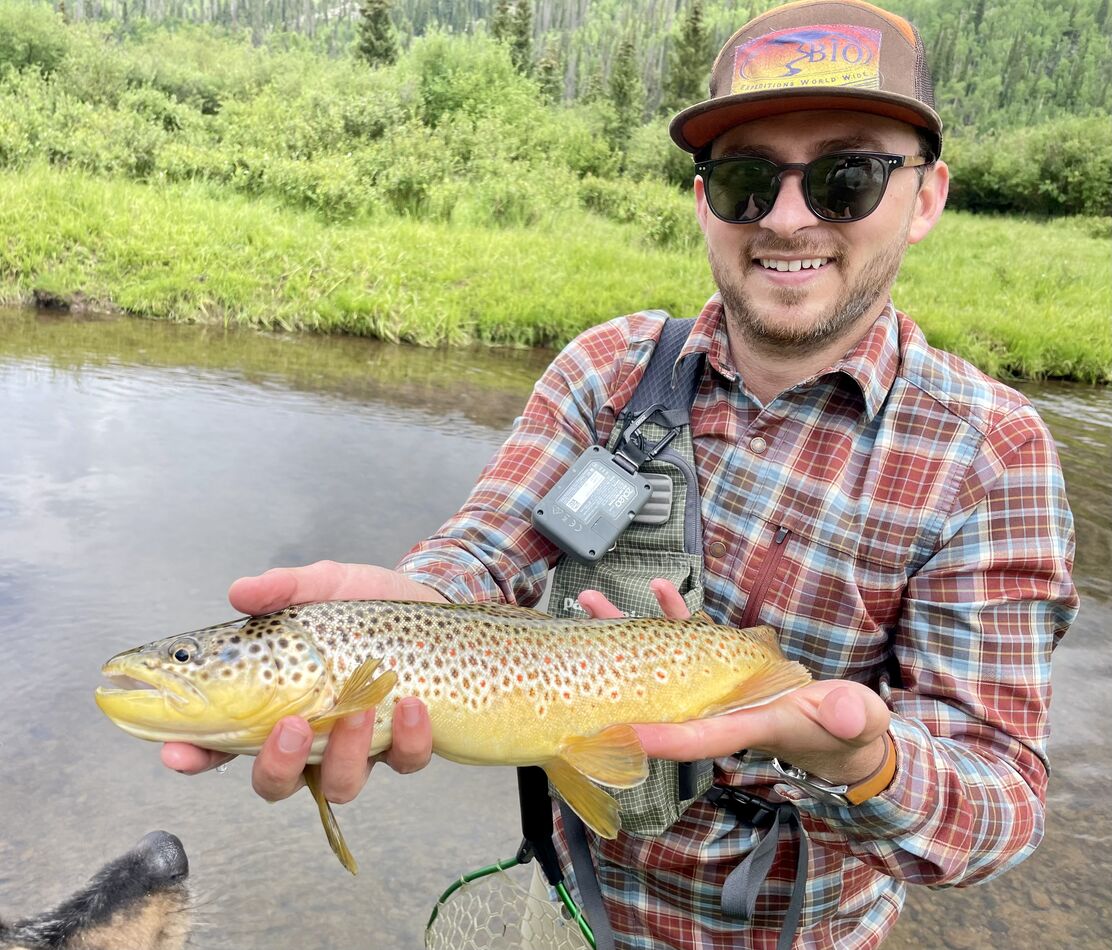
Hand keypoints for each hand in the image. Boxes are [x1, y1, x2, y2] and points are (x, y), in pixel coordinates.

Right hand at [160, 560, 444, 799]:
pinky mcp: (406, 743)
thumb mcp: (323, 585)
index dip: (194, 755)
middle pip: (276, 782)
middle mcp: (312, 736)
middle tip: (291, 726)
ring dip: (346, 753)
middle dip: (278, 765)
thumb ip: (283, 589)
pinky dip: (406, 740)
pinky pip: (404, 762)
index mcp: (274, 702)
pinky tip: (410, 705)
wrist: (428, 599)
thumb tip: (241, 592)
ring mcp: (358, 746)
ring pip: (340, 784)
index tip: (177, 752)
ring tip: (360, 706)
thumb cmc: (363, 603)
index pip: (220, 741)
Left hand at [578, 581, 891, 787]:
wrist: (841, 730)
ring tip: (593, 604)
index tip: (623, 731)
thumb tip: (845, 709)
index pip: (696, 735)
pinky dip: (674, 616)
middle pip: (657, 694)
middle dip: (614, 671)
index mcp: (747, 727)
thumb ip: (849, 715)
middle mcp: (720, 707)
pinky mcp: (724, 665)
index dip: (660, 737)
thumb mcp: (854, 723)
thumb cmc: (846, 731)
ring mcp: (716, 684)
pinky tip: (659, 590)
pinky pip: (690, 639)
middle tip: (577, 643)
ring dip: (628, 632)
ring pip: (662, 660)